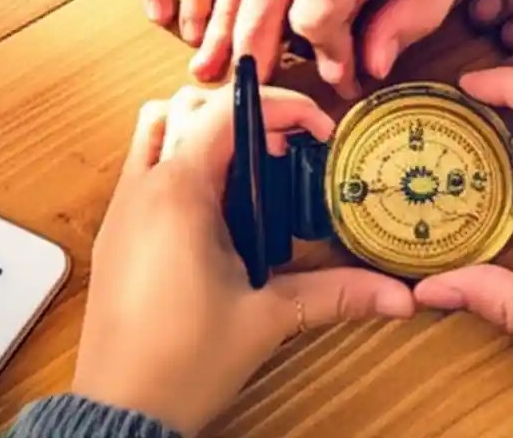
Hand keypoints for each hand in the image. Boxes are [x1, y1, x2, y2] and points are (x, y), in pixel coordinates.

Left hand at [72, 85, 414, 435]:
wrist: (121, 410)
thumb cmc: (180, 363)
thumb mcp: (267, 318)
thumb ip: (335, 294)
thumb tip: (397, 294)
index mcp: (178, 194)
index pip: (227, 111)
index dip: (280, 106)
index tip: (317, 129)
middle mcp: (143, 188)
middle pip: (186, 106)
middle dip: (243, 112)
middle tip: (286, 147)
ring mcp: (122, 208)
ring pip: (155, 129)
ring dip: (203, 130)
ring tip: (251, 169)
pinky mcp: (116, 232)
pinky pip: (143, 168)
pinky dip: (181, 161)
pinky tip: (218, 209)